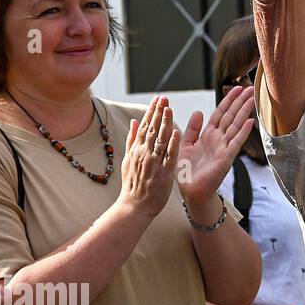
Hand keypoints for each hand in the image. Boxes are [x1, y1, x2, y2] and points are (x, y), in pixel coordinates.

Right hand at [117, 96, 181, 219]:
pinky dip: (171, 144)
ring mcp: (153, 163)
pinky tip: (176, 132)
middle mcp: (144, 154)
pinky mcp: (163, 173)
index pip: (145, 126)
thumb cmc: (133, 183)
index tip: (158, 99)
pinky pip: (168, 156)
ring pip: (159, 140)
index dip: (152, 112)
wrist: (134, 206)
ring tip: (169, 108)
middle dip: (158, 113)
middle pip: (152, 130)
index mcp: (137, 150)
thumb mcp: (129, 159)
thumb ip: (132, 140)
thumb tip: (134, 121)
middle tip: (164, 98)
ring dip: (164, 123)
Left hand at [177, 86, 256, 204]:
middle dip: (239, 102)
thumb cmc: (187, 171)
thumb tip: (199, 111)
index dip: (227, 101)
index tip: (236, 88)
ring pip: (235, 126)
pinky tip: (250, 122)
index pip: (220, 113)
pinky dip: (243, 132)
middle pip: (230, 116)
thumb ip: (192, 129)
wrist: (190, 192)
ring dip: (244, 112)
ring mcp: (224, 148)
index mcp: (207, 135)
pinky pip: (235, 143)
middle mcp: (218, 139)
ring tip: (252, 99)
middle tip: (249, 88)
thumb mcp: (184, 145)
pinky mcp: (226, 158)